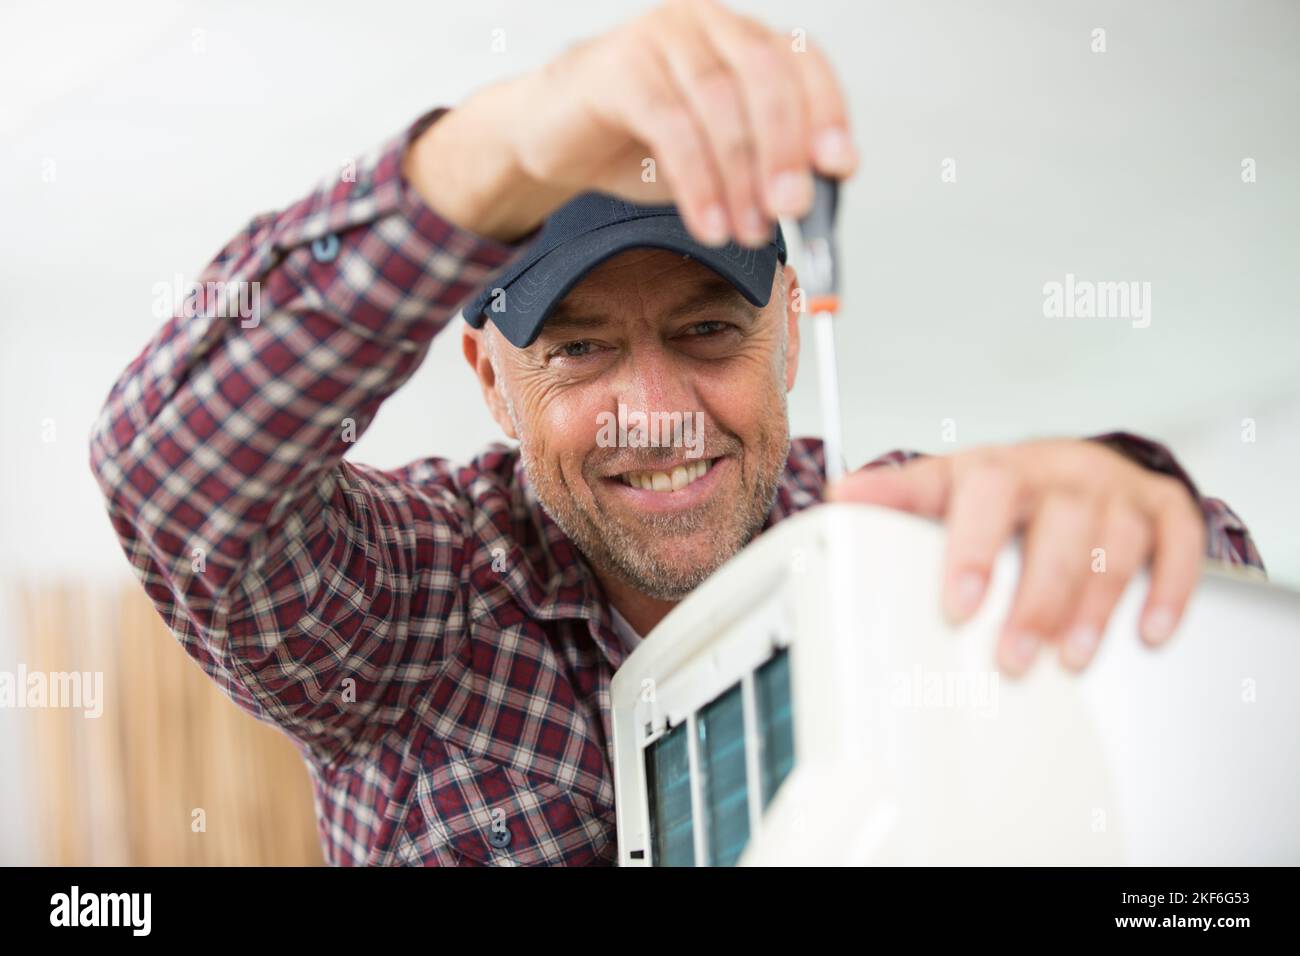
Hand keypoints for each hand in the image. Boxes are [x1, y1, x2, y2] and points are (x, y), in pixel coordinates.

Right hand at [406, 0, 857, 243]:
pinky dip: (697, 182)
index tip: (840, 167)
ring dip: (741, 177)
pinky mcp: (619, 68)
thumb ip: (760, 168)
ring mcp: (662, 38)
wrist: (552, 133)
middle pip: (765, 79)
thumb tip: (809, 205)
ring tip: (748, 231)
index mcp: (742, 39)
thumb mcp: (715, 156)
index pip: (802, 62)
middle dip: (786, 151)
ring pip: (719, 104)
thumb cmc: (638, 141)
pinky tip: (708, 222)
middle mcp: (708, 26)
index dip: (827, 113)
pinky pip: (671, 125)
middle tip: (793, 208)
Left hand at [827, 440, 1207, 675]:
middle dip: (1035, 598)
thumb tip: (842, 497)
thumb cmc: (1005, 490)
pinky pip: (1178, 542)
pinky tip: (1148, 631)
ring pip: (1113, 541)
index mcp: (996, 469)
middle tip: (1011, 657)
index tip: (958, 604)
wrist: (1076, 463)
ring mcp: (1113, 489)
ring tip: (1069, 659)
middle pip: (1054, 527)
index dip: (971, 548)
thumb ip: (900, 498)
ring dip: (1093, 605)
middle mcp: (1057, 473)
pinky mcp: (1163, 508)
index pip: (982, 494)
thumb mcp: (947, 488)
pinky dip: (1168, 589)